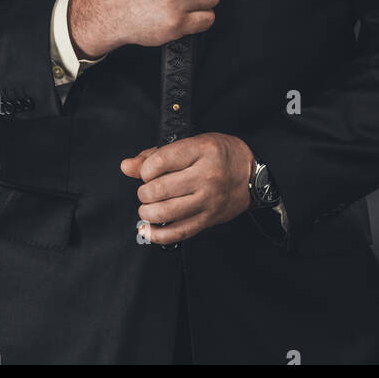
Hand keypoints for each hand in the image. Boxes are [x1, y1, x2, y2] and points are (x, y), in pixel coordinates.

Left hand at [121, 132, 254, 243]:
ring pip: (166, 212)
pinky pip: (178, 232)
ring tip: (146, 206)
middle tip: (146, 190)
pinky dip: (158, 234)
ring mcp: (208, 200)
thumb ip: (156, 154)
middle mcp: (206, 176)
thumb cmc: (220, 154)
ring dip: (147, 212)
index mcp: (201, 150)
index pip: (160, 162)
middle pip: (159, 189)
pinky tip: (147, 229)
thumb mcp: (192, 142)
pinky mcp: (208, 220)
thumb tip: (127, 166)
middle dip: (144, 192)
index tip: (146, 172)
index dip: (144, 169)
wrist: (251, 174)